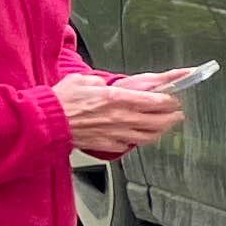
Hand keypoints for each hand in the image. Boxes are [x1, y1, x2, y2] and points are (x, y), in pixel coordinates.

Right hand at [59, 76, 184, 156]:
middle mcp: (121, 117)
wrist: (47, 123)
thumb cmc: (61, 102)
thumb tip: (101, 85)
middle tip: (177, 114)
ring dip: (160, 131)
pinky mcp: (107, 145)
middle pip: (157, 120)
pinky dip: (137, 141)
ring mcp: (116, 133)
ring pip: (148, 136)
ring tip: (165, 127)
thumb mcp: (82, 80)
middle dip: (171, 117)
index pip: (154, 101)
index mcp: (117, 98)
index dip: (169, 101)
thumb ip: (97, 83)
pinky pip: (129, 144)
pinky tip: (139, 138)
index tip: (174, 100)